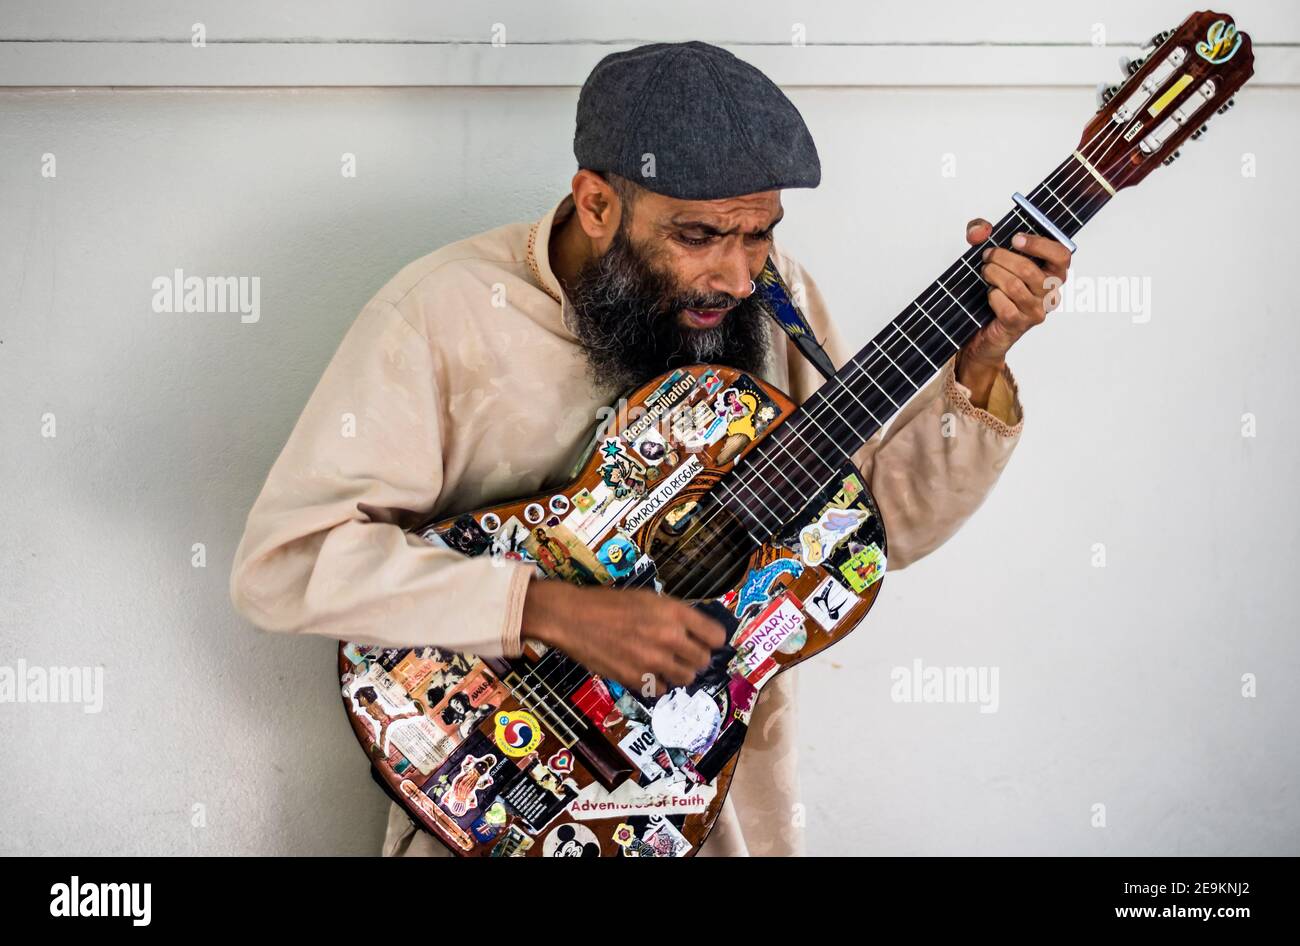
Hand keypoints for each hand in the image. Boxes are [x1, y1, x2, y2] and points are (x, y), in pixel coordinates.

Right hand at [521, 579, 726, 697]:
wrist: (572, 618)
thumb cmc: (608, 603)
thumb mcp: (648, 598)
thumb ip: (674, 614)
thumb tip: (696, 631)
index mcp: (674, 612)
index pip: (716, 636)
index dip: (713, 639)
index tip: (707, 640)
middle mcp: (669, 637)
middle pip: (704, 660)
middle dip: (696, 657)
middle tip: (683, 653)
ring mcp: (653, 661)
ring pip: (686, 678)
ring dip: (679, 671)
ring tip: (665, 662)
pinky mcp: (636, 680)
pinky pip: (662, 688)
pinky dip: (658, 682)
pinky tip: (646, 670)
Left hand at [958, 218, 1071, 404]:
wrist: (984, 328)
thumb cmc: (995, 287)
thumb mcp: (990, 253)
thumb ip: (982, 233)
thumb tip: (979, 230)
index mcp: (1052, 273)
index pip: (1061, 256)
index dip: (1039, 244)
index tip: (1016, 239)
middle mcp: (1049, 293)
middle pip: (1029, 270)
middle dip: (1001, 257)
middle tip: (988, 255)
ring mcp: (1036, 310)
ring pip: (1014, 285)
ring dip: (993, 274)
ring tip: (986, 272)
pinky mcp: (1019, 323)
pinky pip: (1003, 304)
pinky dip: (992, 295)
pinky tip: (991, 294)